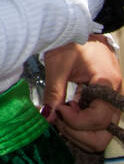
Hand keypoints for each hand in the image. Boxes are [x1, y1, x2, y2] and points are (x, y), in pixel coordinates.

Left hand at [43, 35, 121, 152]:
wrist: (79, 29)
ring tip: (61, 113)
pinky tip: (67, 111)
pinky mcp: (106, 102)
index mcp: (107, 84)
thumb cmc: (70, 42)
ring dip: (79, 131)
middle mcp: (116, 96)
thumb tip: (47, 117)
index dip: (75, 120)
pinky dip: (81, 125)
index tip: (58, 108)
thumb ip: (53, 93)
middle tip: (59, 117)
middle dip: (78, 132)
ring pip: (102, 133)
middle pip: (103, 133)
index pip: (98, 119)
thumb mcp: (58, 65)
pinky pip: (98, 124)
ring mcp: (113, 101)